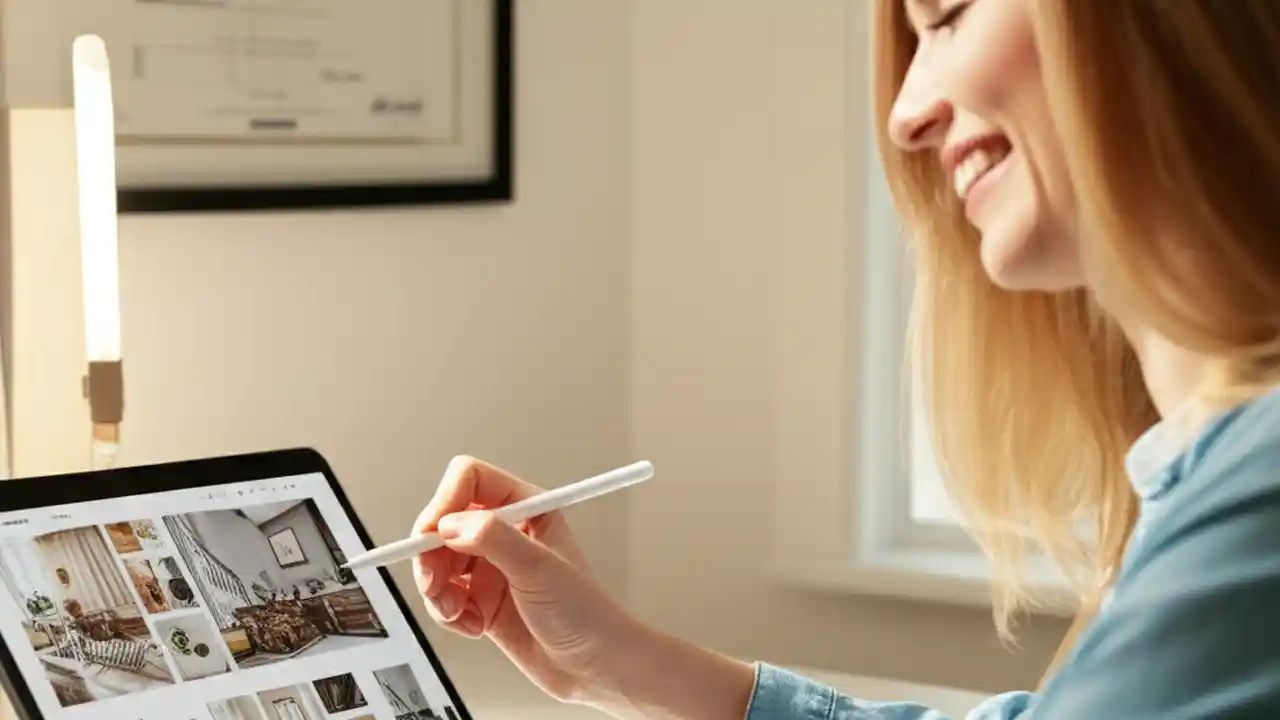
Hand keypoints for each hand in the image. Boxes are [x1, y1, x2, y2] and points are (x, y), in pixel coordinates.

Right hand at [413, 456, 641, 704]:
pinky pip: (444, 596)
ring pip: (438, 561)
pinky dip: (447, 612)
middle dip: (432, 553)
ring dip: (436, 588)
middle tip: (433, 581)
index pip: (470, 481)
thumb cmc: (586, 614)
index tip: (433, 533)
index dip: (445, 502)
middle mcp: (506, 533)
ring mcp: (492, 567)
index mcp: (527, 509)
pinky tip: (472, 626)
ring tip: (455, 611)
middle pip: (444, 522)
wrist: (594, 667)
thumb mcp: (539, 569)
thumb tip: (451, 523)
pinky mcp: (482, 600)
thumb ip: (495, 539)